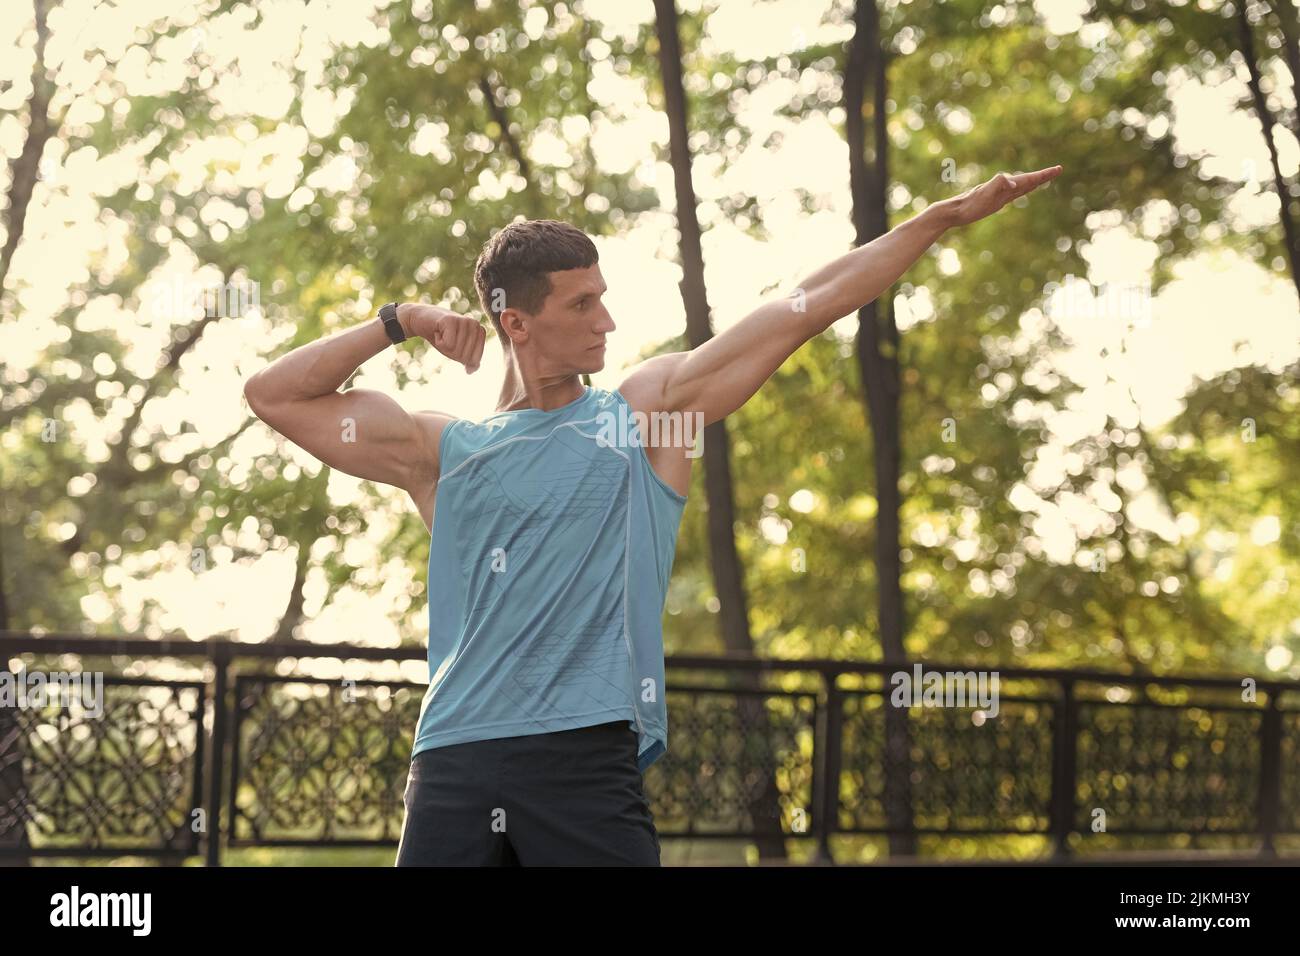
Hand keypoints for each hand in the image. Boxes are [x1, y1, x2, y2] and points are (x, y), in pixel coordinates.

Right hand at [400, 304, 485, 372]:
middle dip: (452, 352)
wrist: (422, 321)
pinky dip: (439, 342)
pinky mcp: (451, 320)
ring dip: (445, 346)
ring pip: (457, 351)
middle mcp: (475, 324)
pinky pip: (448, 345)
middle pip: (465, 357)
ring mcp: (464, 320)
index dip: (461, 358)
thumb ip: (470, 362)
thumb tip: (470, 371)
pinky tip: (437, 331)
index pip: (475, 360)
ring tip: (442, 334)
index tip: (454, 344)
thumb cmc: (443, 337)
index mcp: (481, 332)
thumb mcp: (458, 352)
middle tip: (446, 338)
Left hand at [939, 165, 1061, 227]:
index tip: (1058, 169)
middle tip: (1058, 170)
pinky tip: (1020, 189)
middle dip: (1043, 176)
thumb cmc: (969, 205)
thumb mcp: (985, 194)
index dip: (1043, 175)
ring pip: (1021, 186)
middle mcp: (1004, 188)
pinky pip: (1013, 193)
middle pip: (1028, 180)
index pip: (1029, 179)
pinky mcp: (993, 200)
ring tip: (1044, 177)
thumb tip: (1012, 182)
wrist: (953, 211)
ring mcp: (999, 194)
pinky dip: (1022, 189)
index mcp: (1006, 186)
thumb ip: (998, 185)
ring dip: (1034, 182)